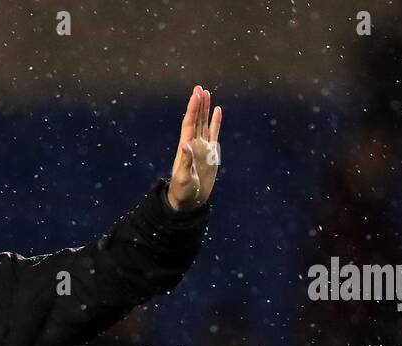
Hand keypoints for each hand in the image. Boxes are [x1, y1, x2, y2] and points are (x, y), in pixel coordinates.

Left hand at [167, 85, 221, 211]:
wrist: (190, 201)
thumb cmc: (183, 191)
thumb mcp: (183, 178)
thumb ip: (185, 162)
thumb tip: (186, 145)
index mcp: (186, 148)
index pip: (189, 123)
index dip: (192, 109)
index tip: (195, 95)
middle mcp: (194, 144)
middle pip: (196, 119)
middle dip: (197, 104)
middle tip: (199, 88)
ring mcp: (202, 147)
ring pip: (204, 123)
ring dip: (205, 109)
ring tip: (206, 93)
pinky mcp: (211, 153)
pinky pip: (214, 133)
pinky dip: (215, 122)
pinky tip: (217, 111)